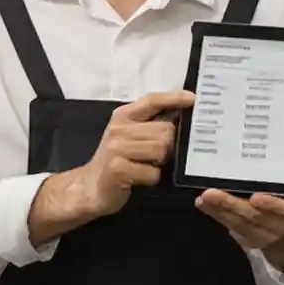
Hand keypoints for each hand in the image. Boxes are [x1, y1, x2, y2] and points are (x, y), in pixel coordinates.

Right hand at [80, 89, 195, 216]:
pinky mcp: (118, 169)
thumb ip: (150, 122)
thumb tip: (179, 111)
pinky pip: (153, 173)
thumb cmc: (116, 159)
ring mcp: (116, 149)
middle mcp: (119, 129)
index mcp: (122, 116)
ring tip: (148, 165)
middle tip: (157, 156)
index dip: (173, 98)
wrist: (90, 186)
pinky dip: (152, 178)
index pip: (152, 100)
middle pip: (165, 129)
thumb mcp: (128, 134)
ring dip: (161, 162)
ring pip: (161, 149)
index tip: (192, 99)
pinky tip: (140, 178)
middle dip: (169, 145)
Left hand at [195, 137, 283, 251]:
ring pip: (238, 222)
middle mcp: (280, 224)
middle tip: (212, 193)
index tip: (256, 197)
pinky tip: (203, 203)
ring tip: (204, 196)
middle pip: (254, 217)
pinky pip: (229, 226)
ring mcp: (261, 233)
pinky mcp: (246, 236)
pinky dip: (215, 215)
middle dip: (232, 206)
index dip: (272, 205)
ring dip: (219, 210)